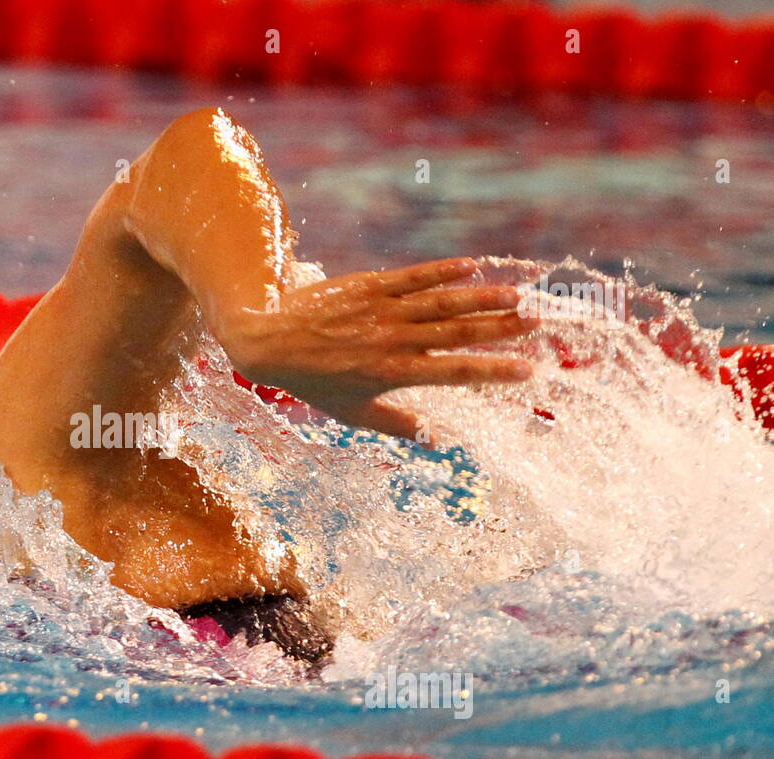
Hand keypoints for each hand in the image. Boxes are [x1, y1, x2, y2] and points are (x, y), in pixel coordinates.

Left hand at [209, 257, 538, 442]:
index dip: (493, 371)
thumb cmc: (313, 381)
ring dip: (482, 297)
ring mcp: (383, 310)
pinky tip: (472, 266)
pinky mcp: (370, 285)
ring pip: (441, 302)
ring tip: (519, 296)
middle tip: (539, 323)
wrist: (270, 338)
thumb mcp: (352, 412)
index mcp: (393, 373)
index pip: (454, 372)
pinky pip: (413, 277)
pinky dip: (442, 271)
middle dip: (501, 328)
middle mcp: (394, 340)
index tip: (528, 370)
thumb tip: (437, 441)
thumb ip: (397, 424)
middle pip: (458, 333)